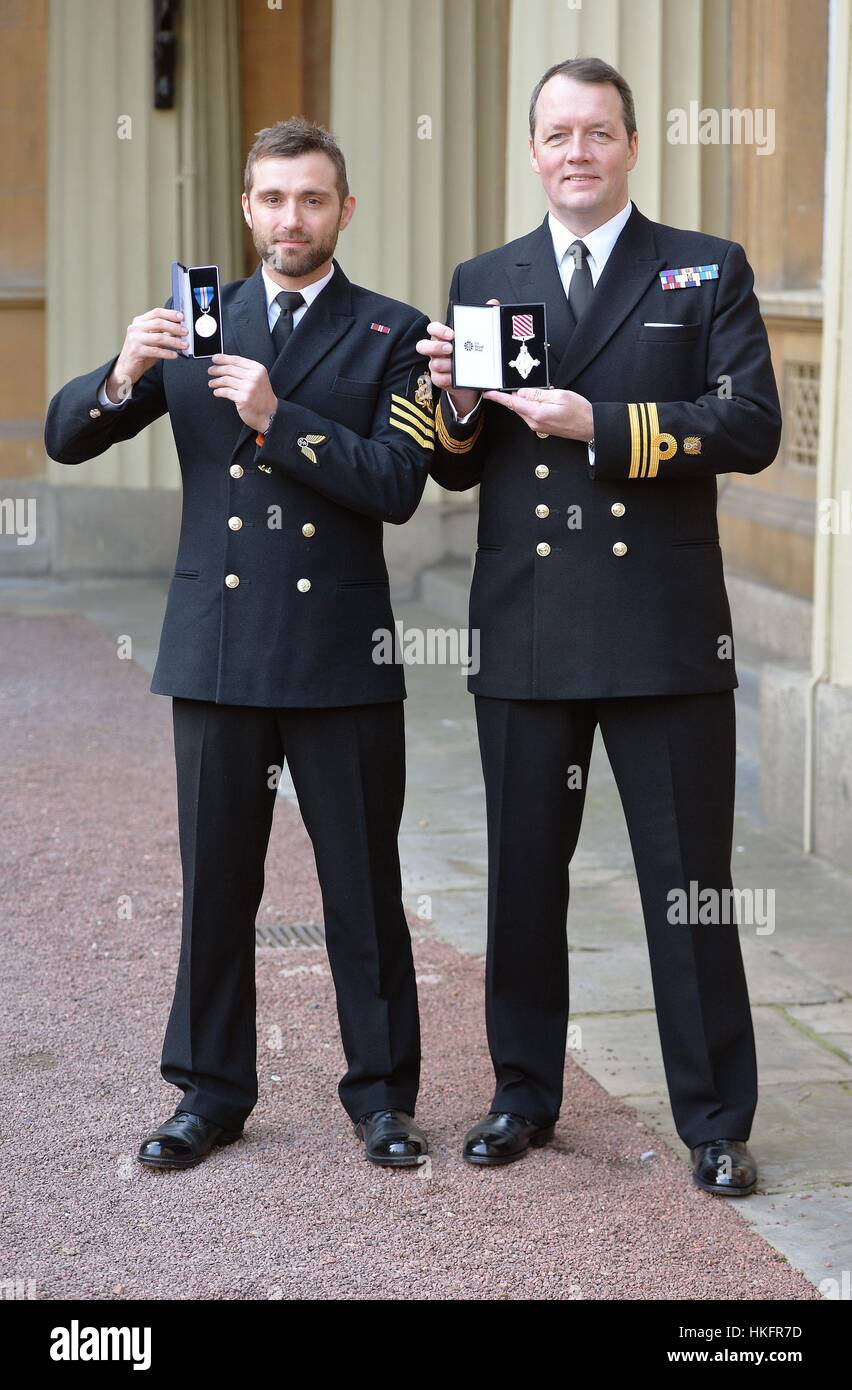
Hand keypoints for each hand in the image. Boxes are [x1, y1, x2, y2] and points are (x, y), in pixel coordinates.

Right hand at [107, 307, 188, 401]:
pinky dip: (167, 353)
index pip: (156, 313)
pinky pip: (155, 351)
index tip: (181, 317)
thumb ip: (163, 334)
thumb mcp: (153, 341)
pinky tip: (174, 355)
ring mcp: (134, 339)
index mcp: (139, 322)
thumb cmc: (141, 354)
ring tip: (184, 345)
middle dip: (174, 327)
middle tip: (185, 332)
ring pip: (158, 337)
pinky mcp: (136, 351)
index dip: (170, 313)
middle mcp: (135, 328)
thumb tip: (179, 329)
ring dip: (174, 341)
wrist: (126, 369)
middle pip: (158, 323)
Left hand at [207, 354, 277, 431]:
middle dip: (217, 369)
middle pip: (229, 369)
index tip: (215, 358)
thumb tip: (226, 364)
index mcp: (258, 369)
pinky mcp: (243, 398)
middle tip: (211, 371)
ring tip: (212, 383)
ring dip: (216, 381)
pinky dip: (219, 392)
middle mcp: (254, 377)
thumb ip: (246, 371)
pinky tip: (217, 392)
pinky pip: (226, 392)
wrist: (269, 414)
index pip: (236, 360)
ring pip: (226, 380)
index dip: (223, 358)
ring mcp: (249, 388)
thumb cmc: (262, 397)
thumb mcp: (259, 379)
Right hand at [416, 297, 500, 416]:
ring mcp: (436, 365)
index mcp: (443, 337)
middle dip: (435, 347)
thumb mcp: (476, 337)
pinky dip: (447, 378)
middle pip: (423, 345)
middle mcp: (436, 350)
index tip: (452, 334)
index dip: (438, 330)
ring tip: (457, 366)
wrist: (473, 377)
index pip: (432, 328)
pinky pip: (438, 379)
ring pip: (433, 364)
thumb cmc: (471, 353)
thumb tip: (493, 303)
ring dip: (446, 364)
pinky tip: (455, 378)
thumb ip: (482, 320)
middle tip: (451, 349)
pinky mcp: (439, 379)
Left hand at [482, 386, 593, 441]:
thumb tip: (522, 392)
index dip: (498, 397)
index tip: (488, 393)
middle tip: (529, 384)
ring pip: (524, 409)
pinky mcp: (541, 427)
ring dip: (529, 399)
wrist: (591, 427)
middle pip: (517, 405)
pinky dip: (534, 404)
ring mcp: (537, 426)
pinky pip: (531, 413)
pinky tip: (546, 400)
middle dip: (518, 394)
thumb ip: (538, 394)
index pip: (512, 403)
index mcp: (537, 414)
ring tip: (546, 393)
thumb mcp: (560, 395)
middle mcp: (534, 422)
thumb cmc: (579, 412)